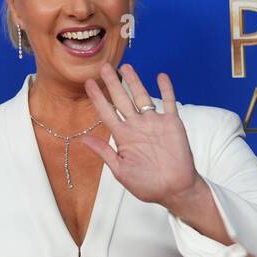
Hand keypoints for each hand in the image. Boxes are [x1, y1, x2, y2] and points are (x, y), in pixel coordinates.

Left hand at [79, 63, 201, 208]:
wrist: (174, 189)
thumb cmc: (147, 185)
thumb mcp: (120, 170)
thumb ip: (104, 152)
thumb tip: (82, 140)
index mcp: (123, 136)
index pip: (107, 112)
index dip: (97, 98)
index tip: (88, 83)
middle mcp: (137, 126)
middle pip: (122, 99)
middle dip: (112, 83)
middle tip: (104, 66)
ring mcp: (154, 123)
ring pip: (142, 96)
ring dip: (134, 81)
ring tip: (126, 67)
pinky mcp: (172, 123)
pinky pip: (169, 102)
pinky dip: (166, 89)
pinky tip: (160, 76)